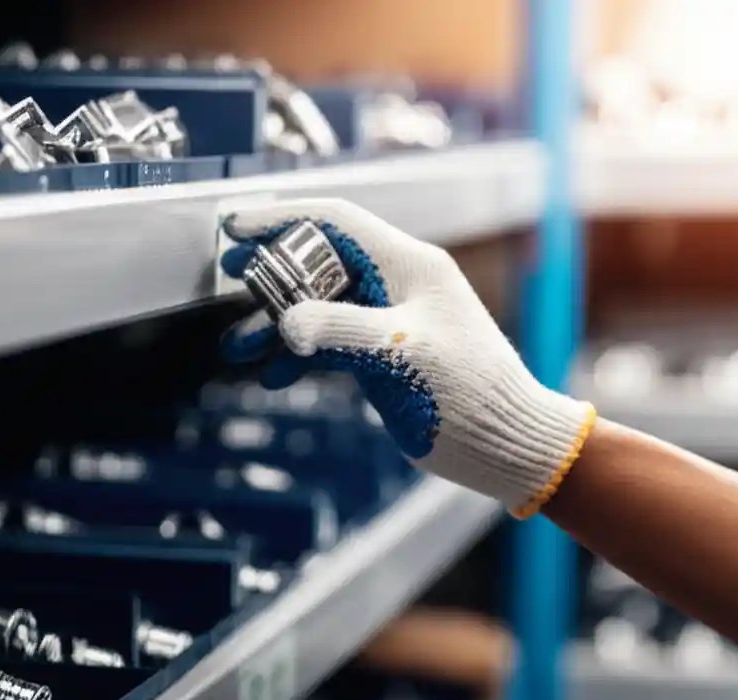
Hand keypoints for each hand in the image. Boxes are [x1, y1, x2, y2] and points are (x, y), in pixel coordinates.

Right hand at [220, 199, 594, 516]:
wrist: (508, 443)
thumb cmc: (472, 393)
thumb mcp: (403, 355)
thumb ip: (342, 330)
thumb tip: (287, 321)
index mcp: (409, 266)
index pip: (336, 223)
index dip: (282, 219)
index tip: (236, 228)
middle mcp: (398, 284)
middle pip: (321, 262)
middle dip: (271, 273)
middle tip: (228, 279)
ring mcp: (391, 320)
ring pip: (321, 306)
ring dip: (278, 322)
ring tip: (236, 344)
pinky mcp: (385, 355)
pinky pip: (332, 341)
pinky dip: (301, 353)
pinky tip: (273, 373)